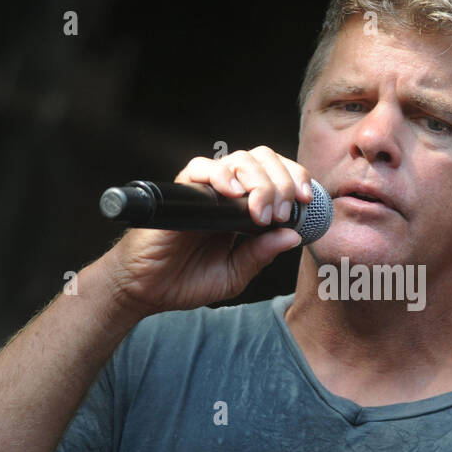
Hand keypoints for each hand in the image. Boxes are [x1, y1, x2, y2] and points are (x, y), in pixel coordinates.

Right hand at [102, 146, 314, 317]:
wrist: (145, 291)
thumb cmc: (186, 281)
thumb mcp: (235, 274)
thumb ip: (261, 254)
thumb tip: (293, 235)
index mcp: (243, 207)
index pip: (276, 174)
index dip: (295, 179)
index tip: (306, 201)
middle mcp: (225, 192)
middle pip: (262, 160)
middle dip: (282, 181)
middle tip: (282, 212)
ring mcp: (203, 190)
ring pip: (238, 159)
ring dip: (259, 181)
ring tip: (261, 213)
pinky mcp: (179, 193)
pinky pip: (200, 169)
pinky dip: (221, 175)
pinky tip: (234, 195)